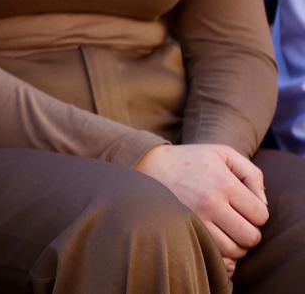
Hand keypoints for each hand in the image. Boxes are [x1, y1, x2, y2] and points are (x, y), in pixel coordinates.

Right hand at [135, 143, 267, 264]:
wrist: (147, 165)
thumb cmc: (191, 160)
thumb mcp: (223, 154)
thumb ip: (252, 174)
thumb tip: (263, 203)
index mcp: (224, 183)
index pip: (261, 215)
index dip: (258, 214)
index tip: (245, 207)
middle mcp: (210, 203)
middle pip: (250, 237)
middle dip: (249, 232)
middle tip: (237, 222)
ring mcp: (195, 219)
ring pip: (233, 251)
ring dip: (235, 245)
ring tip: (225, 230)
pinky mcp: (183, 229)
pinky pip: (213, 255)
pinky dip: (220, 253)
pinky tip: (215, 239)